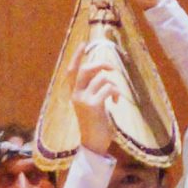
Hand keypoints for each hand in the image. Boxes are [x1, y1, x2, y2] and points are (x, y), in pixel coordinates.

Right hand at [71, 41, 121, 156]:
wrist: (93, 143)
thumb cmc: (95, 124)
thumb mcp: (92, 104)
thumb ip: (93, 89)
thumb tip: (104, 74)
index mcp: (74, 94)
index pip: (72, 72)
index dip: (77, 57)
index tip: (83, 44)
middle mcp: (76, 95)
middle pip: (86, 70)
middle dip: (101, 65)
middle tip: (112, 68)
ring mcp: (83, 100)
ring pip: (102, 79)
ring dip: (113, 84)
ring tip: (115, 95)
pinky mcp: (93, 106)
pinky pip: (108, 89)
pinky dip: (116, 93)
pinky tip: (115, 103)